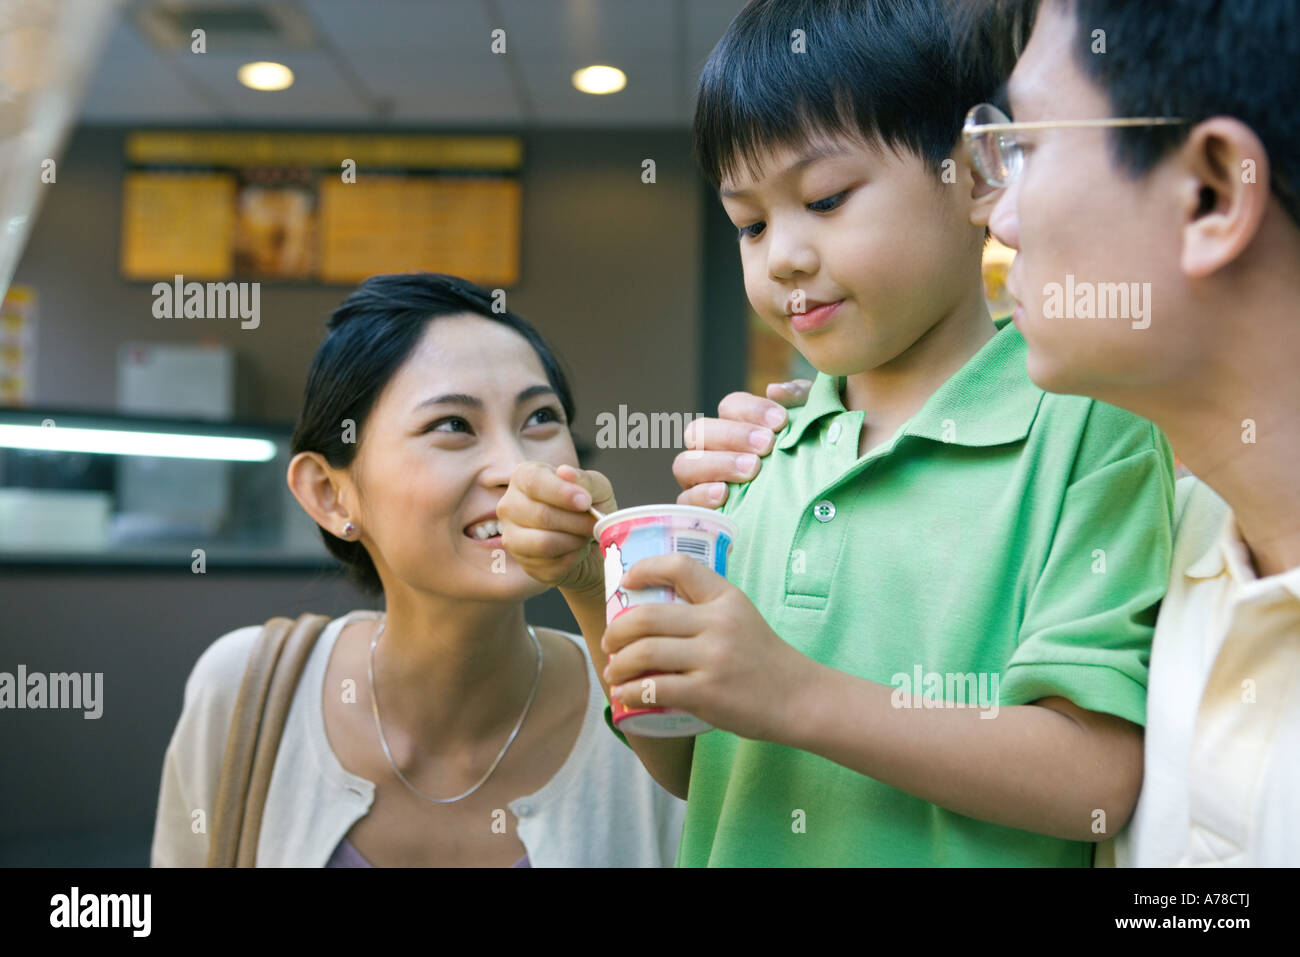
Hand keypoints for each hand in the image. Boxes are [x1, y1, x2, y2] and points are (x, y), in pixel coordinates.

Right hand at [497, 462, 616, 595]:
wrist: (591, 542)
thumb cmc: (589, 508)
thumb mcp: (597, 488)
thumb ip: (585, 480)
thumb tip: (565, 472)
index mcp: (524, 477)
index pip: (534, 482)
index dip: (562, 493)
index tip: (586, 502)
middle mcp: (510, 506)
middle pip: (541, 515)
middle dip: (577, 521)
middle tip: (595, 523)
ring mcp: (513, 538)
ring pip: (544, 543)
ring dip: (575, 541)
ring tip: (587, 535)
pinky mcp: (526, 564)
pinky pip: (553, 564)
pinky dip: (574, 558)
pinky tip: (579, 550)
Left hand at [600, 553, 816, 742]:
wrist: (799, 698)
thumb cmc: (763, 659)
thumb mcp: (741, 617)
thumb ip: (704, 608)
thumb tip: (649, 609)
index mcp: (726, 598)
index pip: (679, 566)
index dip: (645, 569)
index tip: (626, 583)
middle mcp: (718, 623)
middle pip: (646, 617)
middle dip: (616, 631)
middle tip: (609, 641)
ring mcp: (712, 659)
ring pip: (643, 653)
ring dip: (617, 664)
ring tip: (613, 671)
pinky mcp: (707, 693)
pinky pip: (653, 689)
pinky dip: (630, 692)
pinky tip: (626, 694)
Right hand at [673, 381, 812, 506]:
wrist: (816, 514)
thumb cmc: (812, 465)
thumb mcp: (815, 427)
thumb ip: (800, 400)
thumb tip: (775, 390)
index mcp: (736, 427)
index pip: (730, 406)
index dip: (751, 410)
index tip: (781, 421)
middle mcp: (712, 451)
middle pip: (700, 430)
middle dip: (733, 436)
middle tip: (766, 445)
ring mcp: (700, 481)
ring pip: (686, 463)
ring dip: (718, 463)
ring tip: (751, 469)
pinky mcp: (700, 512)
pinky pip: (686, 501)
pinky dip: (701, 495)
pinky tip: (725, 494)